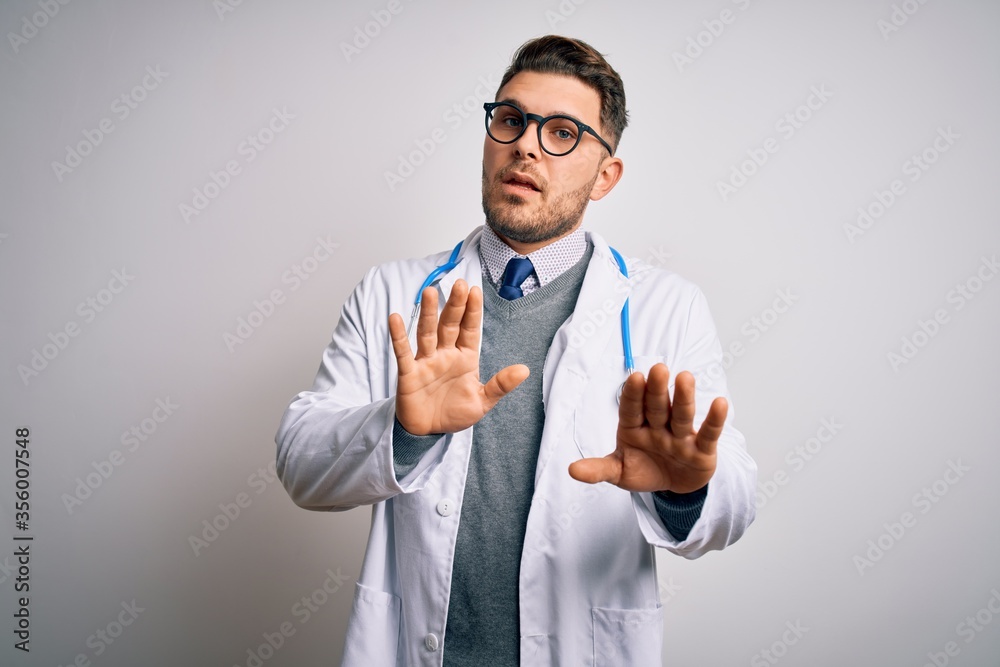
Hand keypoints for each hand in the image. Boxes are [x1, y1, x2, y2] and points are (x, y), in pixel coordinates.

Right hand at [388, 279, 528, 435]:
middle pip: (450, 325)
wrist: (429, 432)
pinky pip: (402, 352)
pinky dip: (399, 336)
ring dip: (428, 313)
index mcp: (465, 357)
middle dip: (455, 305)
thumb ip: (501, 385)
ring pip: (427, 333)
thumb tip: (524, 370)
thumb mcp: (482, 401)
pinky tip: (395, 318)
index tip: (475, 290)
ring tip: (430, 292)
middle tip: (459, 283)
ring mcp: (425, 362)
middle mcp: (445, 354)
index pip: (470, 329)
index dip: (472, 311)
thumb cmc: (454, 412)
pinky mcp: (408, 373)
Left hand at [568, 364, 724, 493]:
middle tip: (658, 368)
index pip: (632, 409)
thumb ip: (598, 469)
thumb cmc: (644, 470)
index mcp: (634, 427)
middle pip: (656, 407)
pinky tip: (719, 403)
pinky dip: (714, 420)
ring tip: (685, 377)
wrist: (672, 487)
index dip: (633, 394)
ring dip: (683, 398)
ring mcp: (680, 437)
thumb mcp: (618, 471)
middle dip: (656, 389)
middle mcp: (658, 427)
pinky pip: (708, 433)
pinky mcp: (702, 450)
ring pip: (681, 415)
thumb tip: (571, 471)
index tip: (635, 377)